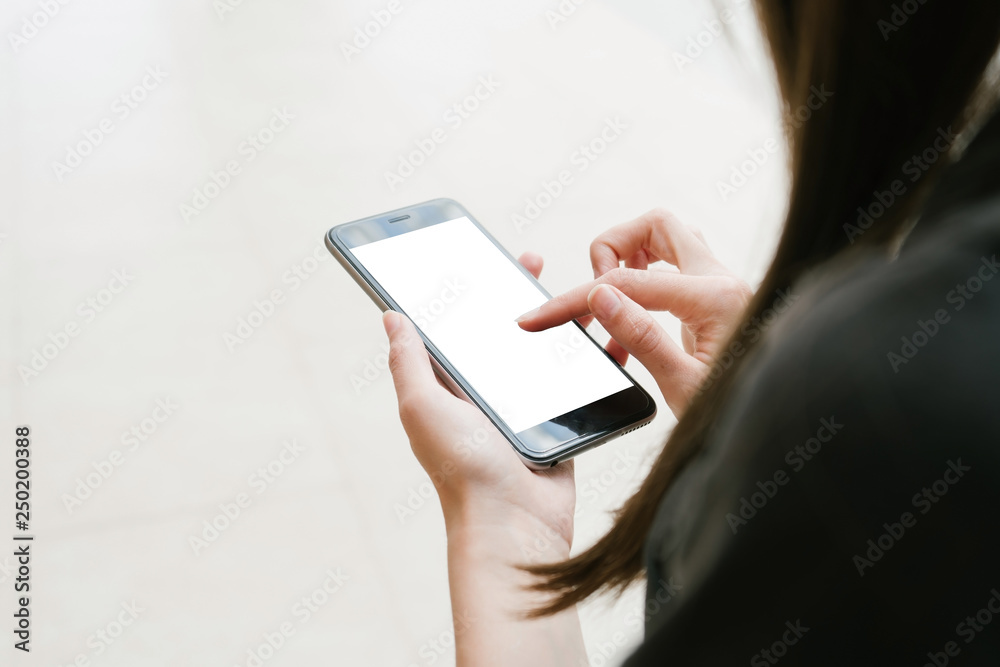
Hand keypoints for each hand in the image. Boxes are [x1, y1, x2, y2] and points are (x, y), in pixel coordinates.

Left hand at [383, 253, 587, 666]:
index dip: (467, 292)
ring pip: (541, 353)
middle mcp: (484, 396)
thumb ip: (409, 362)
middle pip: (502, 333)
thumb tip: (390, 317)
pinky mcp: (557, 424)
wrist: (513, 524)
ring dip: (556, 321)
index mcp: (450, 388)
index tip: (483, 260)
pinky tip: (606, 338)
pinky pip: (574, 384)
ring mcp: (523, 409)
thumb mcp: (423, 406)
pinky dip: (589, 360)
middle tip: (531, 263)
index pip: (457, 328)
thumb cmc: (463, 468)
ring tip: (572, 290)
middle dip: (516, 295)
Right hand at [517, 208, 751, 418]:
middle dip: (612, 251)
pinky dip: (643, 286)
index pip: (627, 282)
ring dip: (630, 262)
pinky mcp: (716, 299)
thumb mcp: (684, 385)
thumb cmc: (742, 408)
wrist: (779, 422)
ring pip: (667, 240)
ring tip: (610, 305)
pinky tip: (628, 330)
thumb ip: (642, 336)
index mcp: (714, 297)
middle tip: (594, 295)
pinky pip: (672, 270)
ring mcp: (721, 285)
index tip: (538, 318)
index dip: (574, 299)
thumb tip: (600, 296)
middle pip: (655, 226)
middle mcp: (721, 279)